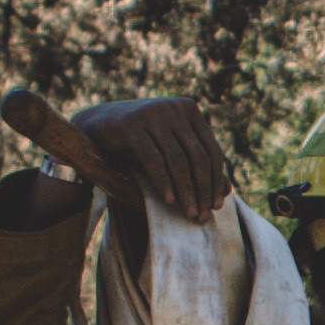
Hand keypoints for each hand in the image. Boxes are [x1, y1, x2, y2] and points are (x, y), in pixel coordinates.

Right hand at [8, 96, 228, 221]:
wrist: (95, 127)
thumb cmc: (138, 142)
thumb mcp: (171, 152)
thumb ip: (197, 167)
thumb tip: (228, 192)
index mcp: (190, 110)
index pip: (213, 151)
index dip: (216, 181)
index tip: (216, 206)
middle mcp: (173, 108)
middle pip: (199, 158)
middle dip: (203, 190)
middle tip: (202, 215)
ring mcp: (152, 113)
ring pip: (178, 161)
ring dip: (186, 191)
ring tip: (188, 213)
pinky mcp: (130, 124)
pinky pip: (154, 160)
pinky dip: (163, 182)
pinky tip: (168, 201)